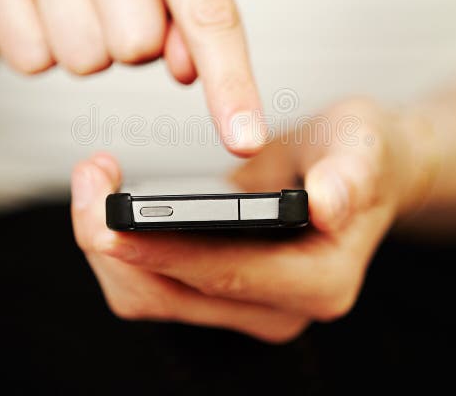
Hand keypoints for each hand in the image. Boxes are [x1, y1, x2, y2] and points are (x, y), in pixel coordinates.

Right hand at [0, 0, 262, 153]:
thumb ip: (199, 27)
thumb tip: (187, 70)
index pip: (209, 14)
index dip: (230, 84)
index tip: (244, 140)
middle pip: (138, 45)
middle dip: (136, 48)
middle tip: (122, 11)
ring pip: (84, 58)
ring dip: (91, 51)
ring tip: (85, 7)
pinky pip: (32, 59)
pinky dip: (44, 52)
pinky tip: (45, 10)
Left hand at [71, 99, 430, 341]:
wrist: (358, 167)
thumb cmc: (363, 155)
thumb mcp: (364, 146)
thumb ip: (351, 175)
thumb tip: (326, 203)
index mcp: (320, 281)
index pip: (227, 275)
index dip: (164, 250)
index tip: (112, 220)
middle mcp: (279, 308)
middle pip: (171, 297)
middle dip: (115, 244)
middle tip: (91, 176)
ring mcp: (246, 305)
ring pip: (149, 298)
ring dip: (108, 247)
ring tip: (94, 180)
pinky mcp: (218, 292)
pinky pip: (151, 285)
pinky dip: (122, 248)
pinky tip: (109, 202)